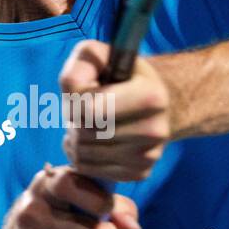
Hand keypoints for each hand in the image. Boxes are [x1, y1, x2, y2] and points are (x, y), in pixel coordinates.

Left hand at [58, 39, 176, 181]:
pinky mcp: (139, 173)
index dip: (75, 102)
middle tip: (84, 110)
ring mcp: (148, 155)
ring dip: (75, 139)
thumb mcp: (101, 55)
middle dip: (74, 121)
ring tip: (87, 124)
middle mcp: (154, 130)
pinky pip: (90, 171)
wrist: (152, 103)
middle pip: (85, 134)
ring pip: (84, 155)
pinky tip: (92, 142)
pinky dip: (82, 158)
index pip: (91, 110)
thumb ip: (83, 61)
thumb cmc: (119, 76)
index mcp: (151, 97)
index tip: (83, 92)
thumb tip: (74, 88)